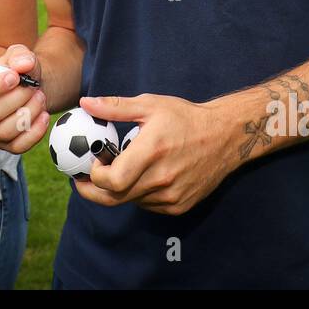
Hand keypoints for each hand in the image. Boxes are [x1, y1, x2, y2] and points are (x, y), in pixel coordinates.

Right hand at [0, 44, 47, 154]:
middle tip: (33, 87)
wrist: (33, 87)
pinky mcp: (5, 144)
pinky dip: (34, 132)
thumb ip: (20, 55)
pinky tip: (44, 116)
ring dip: (28, 113)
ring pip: (5, 131)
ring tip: (40, 97)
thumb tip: (23, 64)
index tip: (16, 77)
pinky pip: (17, 146)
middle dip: (17, 99)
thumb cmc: (20, 70)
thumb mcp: (19, 54)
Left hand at [74, 94, 233, 215]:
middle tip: (83, 181)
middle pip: (115, 197)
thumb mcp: (150, 105)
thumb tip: (85, 103)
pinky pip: (148, 205)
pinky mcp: (180, 205)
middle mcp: (161, 178)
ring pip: (131, 201)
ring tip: (118, 171)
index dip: (94, 177)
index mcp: (151, 152)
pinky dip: (138, 194)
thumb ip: (115, 107)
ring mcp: (172, 195)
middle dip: (94, 191)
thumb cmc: (185, 117)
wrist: (225, 136)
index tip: (90, 164)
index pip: (112, 180)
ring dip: (119, 190)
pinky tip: (142, 177)